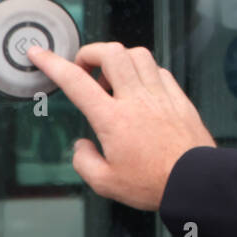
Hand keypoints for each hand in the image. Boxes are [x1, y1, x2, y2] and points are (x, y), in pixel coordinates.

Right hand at [26, 41, 216, 211]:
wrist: (196, 181)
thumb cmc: (154, 184)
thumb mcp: (105, 183)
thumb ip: (84, 161)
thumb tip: (82, 146)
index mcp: (113, 119)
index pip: (75, 81)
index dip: (52, 63)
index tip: (39, 54)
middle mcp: (137, 100)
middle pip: (112, 52)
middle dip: (90, 53)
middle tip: (85, 70)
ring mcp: (161, 95)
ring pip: (139, 55)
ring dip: (120, 59)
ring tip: (113, 82)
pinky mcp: (179, 98)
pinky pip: (160, 70)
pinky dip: (145, 72)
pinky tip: (141, 90)